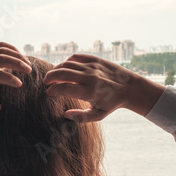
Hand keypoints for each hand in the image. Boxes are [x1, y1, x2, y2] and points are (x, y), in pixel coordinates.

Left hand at [0, 42, 31, 112]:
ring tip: (28, 64)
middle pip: (1, 59)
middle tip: (29, 70)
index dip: (9, 79)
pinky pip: (2, 45)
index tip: (20, 84)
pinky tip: (21, 57)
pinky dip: (13, 49)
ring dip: (18, 56)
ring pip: (3, 50)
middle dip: (17, 64)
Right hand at [43, 54, 163, 122]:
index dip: (52, 90)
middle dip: (49, 78)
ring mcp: (92, 67)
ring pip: (67, 64)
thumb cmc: (112, 103)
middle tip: (46, 83)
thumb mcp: (98, 115)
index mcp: (89, 92)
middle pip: (61, 73)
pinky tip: (65, 68)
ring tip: (53, 76)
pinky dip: (67, 62)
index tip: (49, 93)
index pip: (63, 88)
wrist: (130, 87)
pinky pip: (76, 57)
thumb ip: (81, 117)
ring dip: (56, 69)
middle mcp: (89, 77)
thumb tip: (66, 114)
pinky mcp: (95, 59)